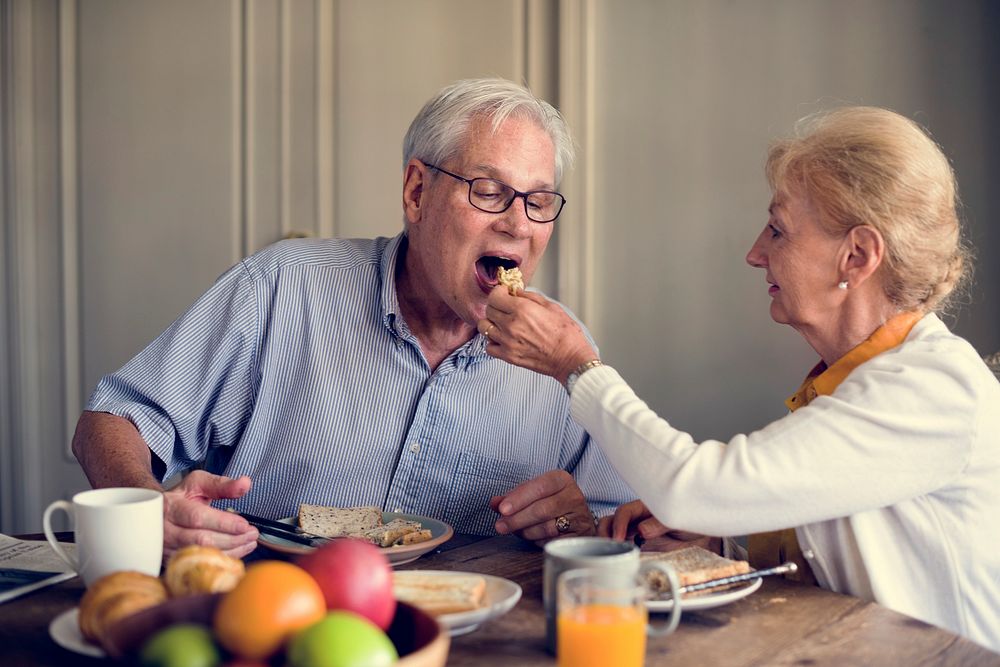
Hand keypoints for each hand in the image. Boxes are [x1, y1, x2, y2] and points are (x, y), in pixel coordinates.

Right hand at [163, 471, 258, 558]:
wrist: (156, 514)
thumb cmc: (181, 497)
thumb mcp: (198, 483)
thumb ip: (222, 484)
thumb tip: (245, 483)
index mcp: (171, 506)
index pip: (197, 517)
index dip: (223, 523)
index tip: (245, 525)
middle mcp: (166, 529)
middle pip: (201, 539)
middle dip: (232, 538)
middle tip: (253, 534)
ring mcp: (167, 548)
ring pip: (202, 554)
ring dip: (231, 550)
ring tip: (250, 542)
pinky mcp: (172, 561)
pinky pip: (200, 564)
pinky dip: (222, 559)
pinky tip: (238, 551)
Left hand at [478, 288, 596, 385]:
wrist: (570, 358)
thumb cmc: (566, 334)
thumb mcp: (552, 307)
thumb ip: (530, 297)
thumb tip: (516, 292)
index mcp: (522, 310)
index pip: (494, 296)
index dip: (498, 292)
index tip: (503, 293)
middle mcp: (511, 325)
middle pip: (489, 310)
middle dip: (495, 306)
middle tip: (504, 307)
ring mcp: (508, 342)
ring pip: (485, 327)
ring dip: (491, 323)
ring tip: (502, 323)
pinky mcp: (508, 356)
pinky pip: (489, 347)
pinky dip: (492, 342)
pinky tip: (503, 338)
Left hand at [490, 470, 595, 545]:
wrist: (579, 516)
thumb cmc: (551, 501)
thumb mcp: (533, 493)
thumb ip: (513, 497)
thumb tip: (494, 503)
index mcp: (562, 479)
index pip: (539, 487)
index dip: (519, 498)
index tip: (502, 509)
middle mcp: (574, 496)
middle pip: (542, 509)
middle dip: (517, 519)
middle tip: (500, 526)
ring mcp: (579, 517)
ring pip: (547, 527)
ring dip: (525, 531)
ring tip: (514, 531)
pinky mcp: (580, 535)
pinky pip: (553, 540)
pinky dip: (537, 541)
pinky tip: (530, 537)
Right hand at [598, 500, 720, 552]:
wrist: (701, 536)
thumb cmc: (690, 521)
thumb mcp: (679, 519)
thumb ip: (660, 523)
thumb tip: (642, 529)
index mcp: (644, 507)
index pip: (624, 512)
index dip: (619, 524)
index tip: (619, 538)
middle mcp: (636, 519)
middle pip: (611, 521)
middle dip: (605, 532)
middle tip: (609, 547)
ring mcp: (635, 532)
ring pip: (613, 533)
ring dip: (607, 543)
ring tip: (610, 555)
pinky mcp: (638, 546)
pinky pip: (623, 547)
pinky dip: (616, 553)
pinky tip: (620, 561)